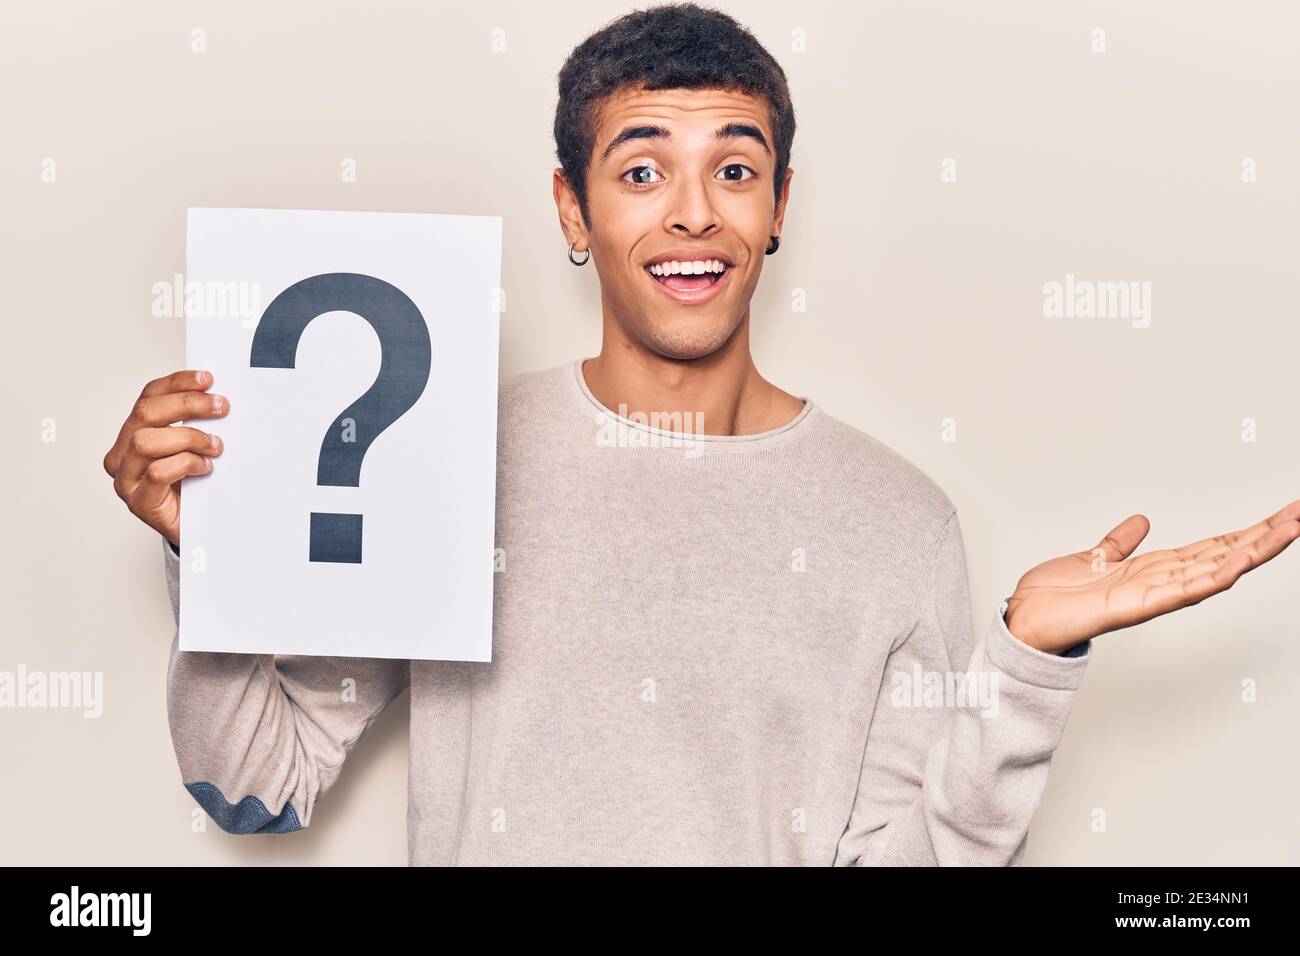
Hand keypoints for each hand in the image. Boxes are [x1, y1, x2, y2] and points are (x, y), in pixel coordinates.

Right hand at [103, 369, 227, 547]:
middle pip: (146, 414)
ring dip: (188, 437)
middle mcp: (121, 454)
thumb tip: (215, 393)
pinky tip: (206, 467)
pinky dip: (186, 464)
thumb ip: (193, 421)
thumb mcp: (192, 446)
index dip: (177, 383)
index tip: (207, 379)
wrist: (197, 528)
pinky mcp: (139, 503)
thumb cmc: (194, 484)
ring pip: (146, 442)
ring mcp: (126, 480)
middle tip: (221, 407)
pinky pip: (156, 473)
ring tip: (215, 445)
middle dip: (187, 405)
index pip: (148, 397)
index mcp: (132, 432)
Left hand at [1004, 501, 1299, 654]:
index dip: (1247, 532)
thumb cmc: (1054, 598)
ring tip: (1290, 529)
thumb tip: (1142, 521)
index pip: (1212, 548)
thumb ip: (1119, 543)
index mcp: (1154, 570)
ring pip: (1214, 572)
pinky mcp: (1133, 607)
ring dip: (1252, 552)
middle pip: (1224, 556)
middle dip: (1265, 536)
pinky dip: (1210, 578)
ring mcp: (1151, 597)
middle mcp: (1160, 584)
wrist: (1023, 621)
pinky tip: (1238, 564)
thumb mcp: (1093, 559)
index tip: (1282, 514)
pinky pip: (1180, 593)